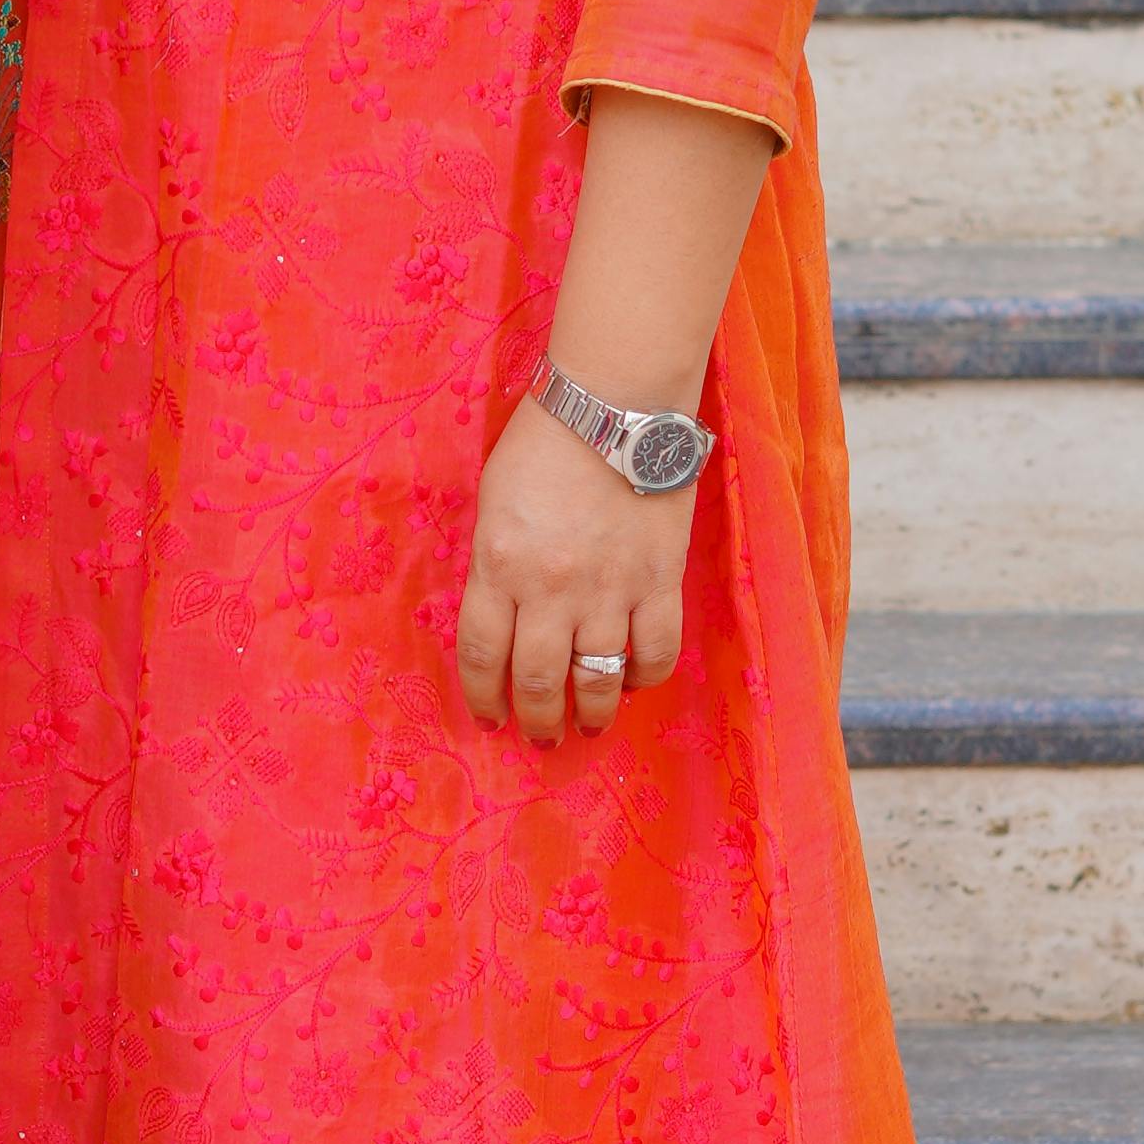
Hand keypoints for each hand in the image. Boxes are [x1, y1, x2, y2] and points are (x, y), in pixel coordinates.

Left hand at [454, 390, 700, 749]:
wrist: (617, 405)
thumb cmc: (544, 444)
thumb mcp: (493, 504)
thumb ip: (496, 565)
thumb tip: (504, 616)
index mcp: (499, 566)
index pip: (483, 655)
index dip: (484, 697)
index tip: (491, 719)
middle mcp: (551, 589)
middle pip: (540, 680)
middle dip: (538, 720)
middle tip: (541, 738)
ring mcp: (610, 588)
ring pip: (599, 678)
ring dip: (591, 713)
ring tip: (588, 726)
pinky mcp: (660, 580)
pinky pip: (656, 650)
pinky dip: (644, 676)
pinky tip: (633, 681)